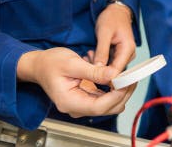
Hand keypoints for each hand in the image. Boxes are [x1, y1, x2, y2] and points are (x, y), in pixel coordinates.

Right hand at [17, 47, 134, 117]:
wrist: (39, 65)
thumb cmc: (50, 63)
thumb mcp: (72, 63)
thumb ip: (94, 71)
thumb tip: (114, 75)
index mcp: (69, 102)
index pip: (99, 107)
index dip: (116, 96)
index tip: (127, 82)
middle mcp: (76, 107)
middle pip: (107, 108)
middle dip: (122, 93)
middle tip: (132, 75)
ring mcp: (81, 104)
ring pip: (109, 103)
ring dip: (119, 89)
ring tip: (123, 71)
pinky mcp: (86, 98)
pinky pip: (105, 96)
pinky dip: (113, 86)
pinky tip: (113, 73)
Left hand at [92, 2, 135, 70]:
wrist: (116, 11)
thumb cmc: (111, 18)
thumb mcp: (104, 33)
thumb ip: (102, 51)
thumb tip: (98, 69)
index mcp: (128, 49)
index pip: (118, 70)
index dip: (105, 76)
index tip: (91, 75)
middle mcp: (128, 55)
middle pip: (114, 71)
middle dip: (99, 69)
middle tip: (88, 58)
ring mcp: (123, 56)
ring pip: (109, 69)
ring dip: (98, 65)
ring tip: (89, 54)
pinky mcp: (118, 55)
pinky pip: (108, 64)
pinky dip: (99, 61)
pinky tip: (92, 54)